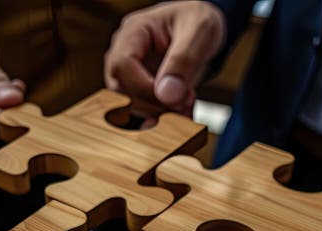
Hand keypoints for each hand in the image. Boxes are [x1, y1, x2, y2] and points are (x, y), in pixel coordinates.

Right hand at [105, 1, 224, 118]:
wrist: (200, 29)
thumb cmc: (198, 21)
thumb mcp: (199, 32)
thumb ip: (183, 61)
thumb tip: (165, 94)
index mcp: (133, 31)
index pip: (122, 66)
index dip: (143, 88)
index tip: (171, 99)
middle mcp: (124, 52)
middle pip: (120, 89)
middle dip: (153, 105)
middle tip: (183, 105)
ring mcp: (128, 72)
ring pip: (128, 105)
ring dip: (158, 114)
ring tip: (185, 107)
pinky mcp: (137, 89)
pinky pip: (142, 111)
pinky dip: (162, 117)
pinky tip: (182, 111)